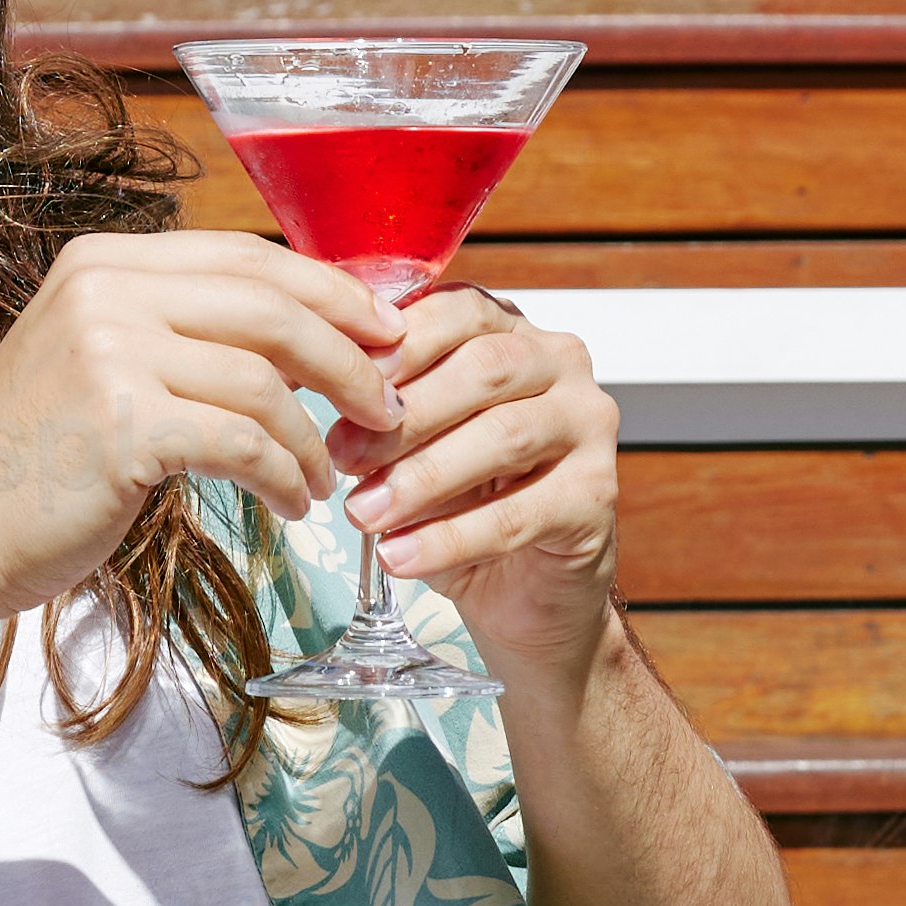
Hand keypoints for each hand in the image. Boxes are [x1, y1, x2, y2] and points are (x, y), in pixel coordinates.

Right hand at [0, 224, 400, 655]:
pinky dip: (283, 477)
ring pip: (265, 381)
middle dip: (349, 357)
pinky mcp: (122, 425)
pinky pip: (243, 442)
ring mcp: (109, 354)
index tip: (384, 330)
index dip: (329, 291)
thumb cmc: (32, 466)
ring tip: (327, 477)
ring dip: (314, 437)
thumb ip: (175, 332)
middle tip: (390, 404)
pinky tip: (291, 505)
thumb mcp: (96, 364)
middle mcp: (103, 292)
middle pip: (270, 306)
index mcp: (101, 263)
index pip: (244, 256)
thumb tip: (297, 333)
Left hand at [356, 289, 621, 703]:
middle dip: (404, 415)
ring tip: (363, 513)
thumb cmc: (460, 502)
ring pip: (505, 437)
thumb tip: (308, 388)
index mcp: (511, 332)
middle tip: (341, 457)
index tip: (333, 388)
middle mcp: (561, 364)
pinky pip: (519, 514)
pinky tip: (400, 557)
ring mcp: (590, 426)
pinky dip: (450, 538)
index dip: (394, 349)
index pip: (456, 313)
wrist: (523, 592)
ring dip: (423, 477)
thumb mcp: (411, 444)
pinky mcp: (597, 496)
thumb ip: (380, 408)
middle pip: (484, 370)